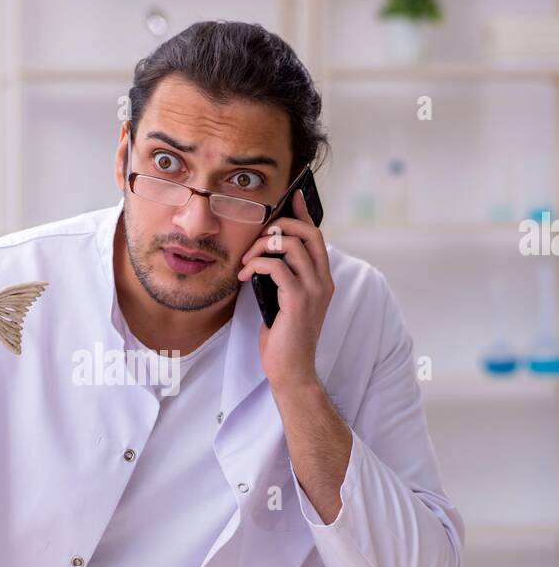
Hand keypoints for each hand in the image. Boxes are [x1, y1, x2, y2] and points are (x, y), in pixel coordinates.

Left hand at [237, 188, 333, 394]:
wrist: (290, 370)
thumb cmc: (283, 338)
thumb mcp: (283, 301)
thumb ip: (283, 277)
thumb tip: (264, 253)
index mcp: (322, 279)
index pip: (316, 236)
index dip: (304, 213)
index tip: (292, 197)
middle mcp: (323, 281)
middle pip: (307, 233)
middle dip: (278, 226)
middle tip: (256, 239)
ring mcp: (314, 290)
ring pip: (289, 245)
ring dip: (261, 246)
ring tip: (245, 262)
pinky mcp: (298, 300)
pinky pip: (276, 266)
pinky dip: (256, 265)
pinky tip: (244, 276)